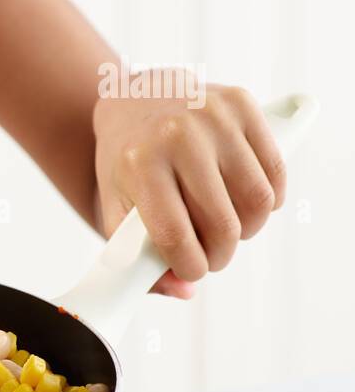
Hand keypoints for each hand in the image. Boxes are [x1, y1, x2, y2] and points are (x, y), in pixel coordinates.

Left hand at [93, 76, 286, 297]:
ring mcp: (213, 117)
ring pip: (258, 201)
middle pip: (222, 223)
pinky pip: (275, 171)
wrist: (133, 99)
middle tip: (212, 255)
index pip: (175, 235)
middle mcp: (177, 136)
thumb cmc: (126, 162)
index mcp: (139, 163)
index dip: (190, 266)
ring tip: (227, 229)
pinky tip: (244, 203)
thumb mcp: (116, 207)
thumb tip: (183, 291)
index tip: (192, 270)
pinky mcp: (241, 105)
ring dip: (248, 229)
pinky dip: (268, 199)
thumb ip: (139, 257)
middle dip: (221, 254)